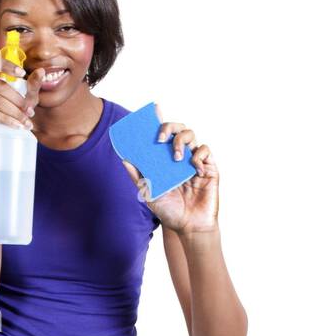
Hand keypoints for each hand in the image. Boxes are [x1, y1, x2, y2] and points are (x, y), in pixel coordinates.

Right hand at [0, 52, 43, 136]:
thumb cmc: (12, 109)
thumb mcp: (25, 97)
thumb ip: (33, 85)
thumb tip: (41, 71)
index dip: (8, 66)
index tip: (23, 74)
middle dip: (17, 100)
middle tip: (30, 112)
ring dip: (13, 112)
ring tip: (26, 122)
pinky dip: (5, 119)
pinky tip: (16, 125)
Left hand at [120, 106, 218, 233]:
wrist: (189, 227)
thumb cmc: (170, 212)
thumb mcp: (150, 194)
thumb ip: (138, 177)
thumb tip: (125, 160)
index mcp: (166, 160)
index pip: (163, 135)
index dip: (159, 120)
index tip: (154, 108)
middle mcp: (181, 156)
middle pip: (178, 129)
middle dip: (168, 128)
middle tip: (160, 140)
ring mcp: (195, 161)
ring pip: (191, 135)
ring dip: (181, 142)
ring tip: (176, 159)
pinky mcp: (209, 168)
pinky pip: (205, 151)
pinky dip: (198, 156)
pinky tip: (194, 170)